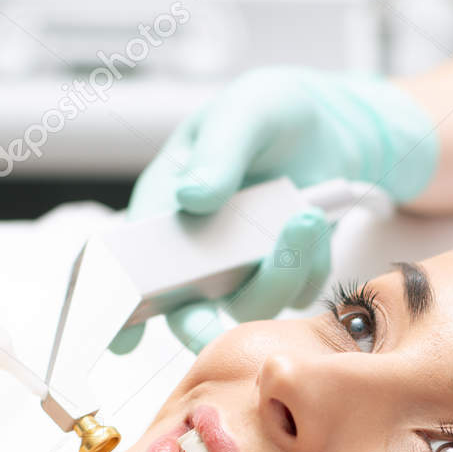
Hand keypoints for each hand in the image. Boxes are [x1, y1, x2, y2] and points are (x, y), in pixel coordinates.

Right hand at [109, 67, 438, 355]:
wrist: (330, 126)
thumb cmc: (271, 112)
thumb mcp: (245, 112)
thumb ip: (219, 152)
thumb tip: (191, 198)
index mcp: (166, 207)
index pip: (129, 263)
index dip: (122, 303)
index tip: (122, 339)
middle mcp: (196, 250)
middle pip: (185, 308)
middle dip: (198, 323)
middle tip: (212, 327)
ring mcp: (239, 270)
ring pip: (249, 304)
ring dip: (280, 271)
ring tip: (305, 216)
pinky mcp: (281, 278)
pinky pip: (295, 292)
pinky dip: (310, 262)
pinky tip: (314, 220)